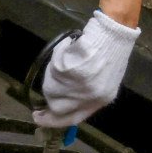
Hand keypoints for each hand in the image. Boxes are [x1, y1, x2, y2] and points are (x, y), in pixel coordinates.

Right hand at [31, 9, 141, 128]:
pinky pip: (54, 68)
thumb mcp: (105, 79)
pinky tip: (68, 47)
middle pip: (59, 107)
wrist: (114, 31)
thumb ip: (87, 93)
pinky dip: (58, 56)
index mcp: (101, 99)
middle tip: (37, 110)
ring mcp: (78, 84)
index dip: (55, 121)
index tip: (41, 119)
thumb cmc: (112, 50)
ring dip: (53, 75)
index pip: (74, 118)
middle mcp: (89, 97)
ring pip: (52, 88)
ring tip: (65, 59)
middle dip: (49, 103)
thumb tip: (67, 100)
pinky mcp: (69, 70)